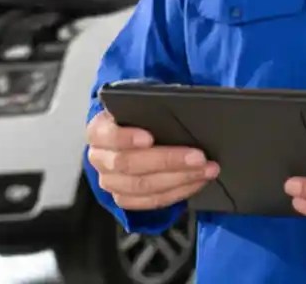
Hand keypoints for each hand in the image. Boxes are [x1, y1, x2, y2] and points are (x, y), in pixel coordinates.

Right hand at [86, 110, 219, 210]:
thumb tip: (183, 109)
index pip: (107, 135)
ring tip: (206, 170)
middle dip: (168, 161)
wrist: (128, 134)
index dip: (126, 138)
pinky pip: (151, 201)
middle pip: (129, 164)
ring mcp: (110, 182)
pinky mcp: (124, 198)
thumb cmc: (137, 116)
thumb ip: (151, 108)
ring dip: (180, 179)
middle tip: (198, 157)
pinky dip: (178, 192)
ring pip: (142, 186)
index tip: (149, 137)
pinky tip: (197, 181)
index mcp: (98, 130)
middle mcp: (99, 158)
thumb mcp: (139, 105)